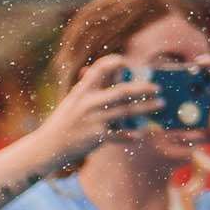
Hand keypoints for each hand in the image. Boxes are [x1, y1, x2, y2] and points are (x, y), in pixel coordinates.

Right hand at [22, 57, 155, 168]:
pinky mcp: (96, 137)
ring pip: (126, 111)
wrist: (48, 146)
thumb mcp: (74, 100)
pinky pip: (119, 135)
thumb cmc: (64, 121)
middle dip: (142, 88)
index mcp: (82, 90)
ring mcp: (94, 120)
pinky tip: (140, 135)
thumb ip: (90, 87)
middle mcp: (89, 102)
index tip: (126, 62)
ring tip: (160, 104)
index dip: (114, 62)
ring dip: (146, 108)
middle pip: (122, 91)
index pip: (100, 68)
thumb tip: (109, 71)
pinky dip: (130, 135)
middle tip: (158, 87)